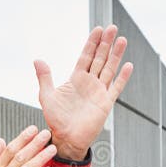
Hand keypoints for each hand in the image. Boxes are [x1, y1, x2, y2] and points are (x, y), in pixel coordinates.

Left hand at [34, 25, 133, 160]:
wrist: (66, 139)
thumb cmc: (56, 120)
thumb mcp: (47, 96)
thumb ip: (44, 78)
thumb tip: (37, 60)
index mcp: (76, 79)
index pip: (86, 56)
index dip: (92, 43)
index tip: (97, 30)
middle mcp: (89, 83)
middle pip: (100, 58)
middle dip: (106, 43)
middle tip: (112, 28)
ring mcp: (99, 92)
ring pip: (109, 69)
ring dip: (116, 55)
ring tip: (122, 40)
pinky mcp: (106, 103)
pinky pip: (116, 87)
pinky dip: (122, 77)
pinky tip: (128, 65)